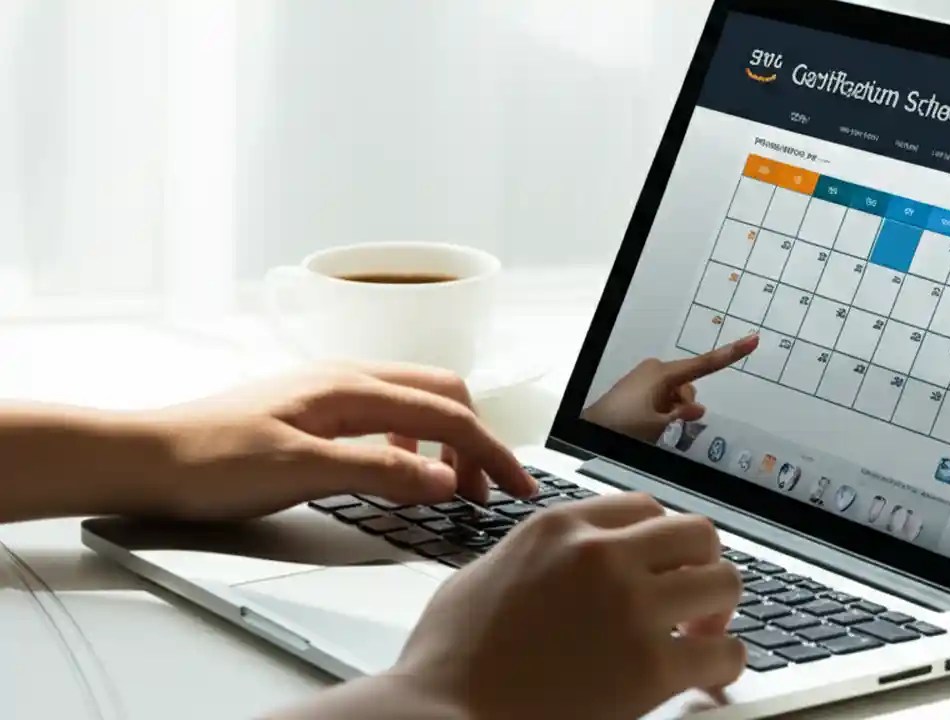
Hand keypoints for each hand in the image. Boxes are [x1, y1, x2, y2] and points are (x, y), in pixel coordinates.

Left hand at [138, 363, 534, 520]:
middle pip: (443, 394)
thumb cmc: (211, 461)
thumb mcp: (301, 471)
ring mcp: (331, 389)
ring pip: (416, 401)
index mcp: (351, 387)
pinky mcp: (316, 408)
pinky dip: (414, 441)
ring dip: (446, 440)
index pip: (447, 414)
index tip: (516, 488)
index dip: (490, 452)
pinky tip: (399, 471)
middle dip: (476, 440)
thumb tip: (446, 479)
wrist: (145, 456)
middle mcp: (348, 377)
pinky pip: (387, 414)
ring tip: (450, 487)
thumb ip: (379, 470)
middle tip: (486, 491)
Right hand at [391, 493, 745, 718]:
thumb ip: (529, 555)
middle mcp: (602, 554)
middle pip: (696, 533)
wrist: (442, 716)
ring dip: (720, 610)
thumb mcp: (481, 575)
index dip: (660, 542)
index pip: (644, 509)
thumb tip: (553, 563)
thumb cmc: (448, 660)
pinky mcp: (650, 666)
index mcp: (560, 526)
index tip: (661, 567)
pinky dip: (726, 664)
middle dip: (701, 565)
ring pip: (723, 581)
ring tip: (704, 637)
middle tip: (693, 600)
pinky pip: (725, 652)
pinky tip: (709, 676)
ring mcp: (631, 606)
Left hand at [583, 334, 758, 442]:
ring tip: (649, 426)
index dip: (730, 353)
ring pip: (676, 397)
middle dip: (683, 408)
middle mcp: (655, 371)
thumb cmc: (619, 424)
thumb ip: (682, 415)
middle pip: (688, 389)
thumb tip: (697, 408)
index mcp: (662, 374)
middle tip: (665, 425)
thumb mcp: (657, 426)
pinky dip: (661, 412)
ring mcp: (646, 378)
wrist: (590, 429)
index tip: (751, 340)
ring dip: (671, 413)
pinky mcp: (639, 386)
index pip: (705, 364)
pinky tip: (646, 423)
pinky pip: (662, 399)